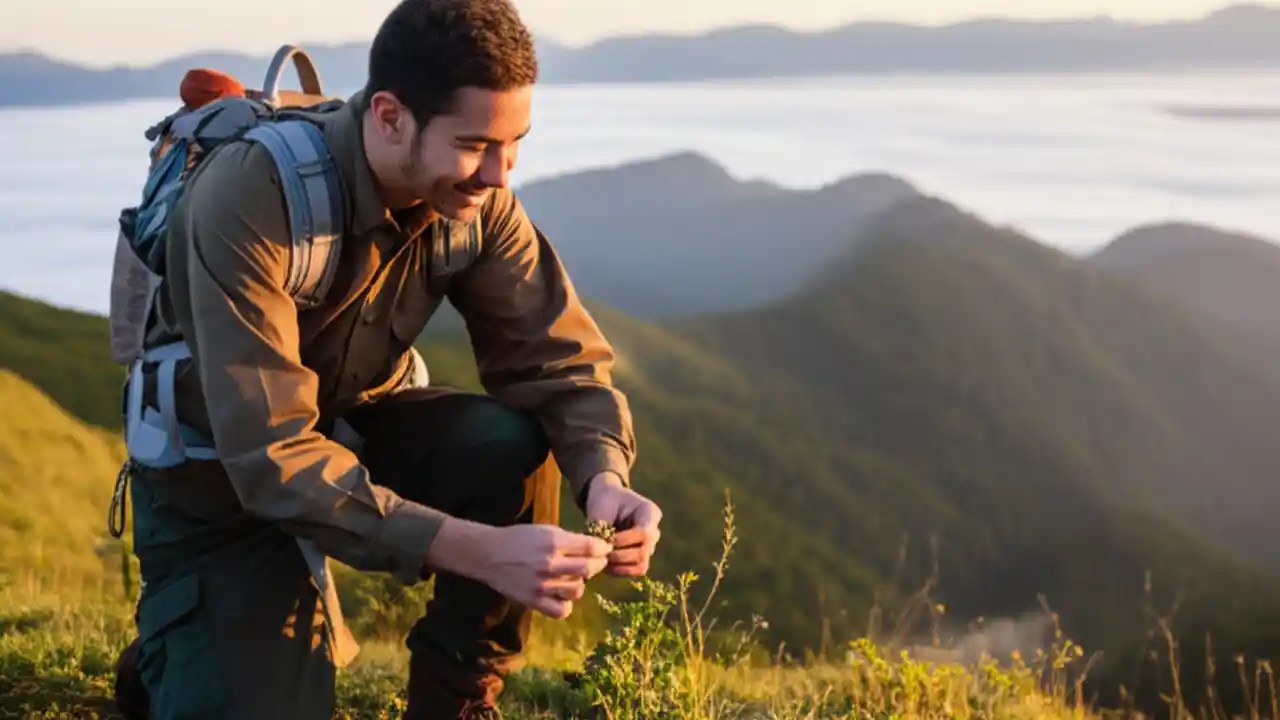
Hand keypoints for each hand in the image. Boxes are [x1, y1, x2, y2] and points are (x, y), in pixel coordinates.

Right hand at [428, 520, 609, 618]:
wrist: (489, 554)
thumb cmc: (518, 538)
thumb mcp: (545, 530)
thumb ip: (568, 539)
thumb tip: (594, 547)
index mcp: (553, 542)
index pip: (590, 547)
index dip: (602, 548)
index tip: (604, 549)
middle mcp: (549, 564)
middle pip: (588, 568)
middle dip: (598, 564)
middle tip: (597, 562)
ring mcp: (541, 585)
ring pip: (577, 590)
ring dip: (580, 584)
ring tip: (574, 578)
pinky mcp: (533, 601)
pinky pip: (561, 610)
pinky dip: (566, 605)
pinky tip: (561, 595)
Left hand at [585, 472, 662, 577]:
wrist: (607, 500)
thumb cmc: (604, 501)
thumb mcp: (601, 508)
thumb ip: (601, 528)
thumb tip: (599, 551)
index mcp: (649, 512)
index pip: (644, 533)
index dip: (623, 541)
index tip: (605, 539)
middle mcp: (654, 531)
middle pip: (644, 552)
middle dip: (619, 555)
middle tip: (600, 552)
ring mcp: (649, 545)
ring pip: (641, 565)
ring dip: (619, 565)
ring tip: (602, 558)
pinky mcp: (641, 557)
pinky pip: (636, 570)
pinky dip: (620, 571)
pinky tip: (605, 564)